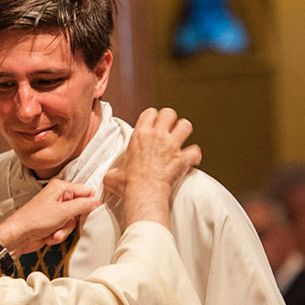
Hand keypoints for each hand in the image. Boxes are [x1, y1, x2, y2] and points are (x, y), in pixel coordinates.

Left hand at [0, 180, 99, 255]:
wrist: (19, 236)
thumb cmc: (34, 220)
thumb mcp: (64, 211)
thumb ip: (83, 205)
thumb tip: (96, 201)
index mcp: (60, 188)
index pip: (85, 191)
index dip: (89, 203)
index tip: (91, 212)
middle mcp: (58, 197)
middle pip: (80, 209)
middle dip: (72, 221)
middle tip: (64, 223)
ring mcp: (56, 211)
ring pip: (73, 222)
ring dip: (64, 230)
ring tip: (54, 231)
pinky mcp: (53, 223)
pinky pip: (65, 230)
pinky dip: (59, 235)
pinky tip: (49, 235)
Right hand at [104, 108, 200, 226]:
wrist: (143, 192)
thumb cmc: (128, 183)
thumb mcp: (113, 174)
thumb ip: (112, 171)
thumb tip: (109, 176)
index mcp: (140, 135)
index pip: (150, 113)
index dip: (152, 117)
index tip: (152, 124)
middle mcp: (157, 136)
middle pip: (169, 113)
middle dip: (170, 120)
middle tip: (168, 128)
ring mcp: (172, 146)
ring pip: (185, 125)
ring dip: (184, 132)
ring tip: (181, 138)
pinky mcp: (182, 158)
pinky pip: (195, 151)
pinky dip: (194, 155)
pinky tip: (190, 159)